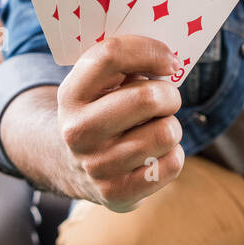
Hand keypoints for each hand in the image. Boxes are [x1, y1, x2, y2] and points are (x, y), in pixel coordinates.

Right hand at [57, 35, 185, 211]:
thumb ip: (125, 65)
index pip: (110, 55)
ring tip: (154, 130)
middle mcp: (78, 131)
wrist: (72, 166)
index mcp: (71, 95)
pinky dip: (172, 156)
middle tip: (165, 100)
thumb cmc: (101, 112)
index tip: (169, 61)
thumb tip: (169, 61)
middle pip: (149, 97)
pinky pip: (172, 164)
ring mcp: (96, 166)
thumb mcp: (98, 85)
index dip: (149, 50)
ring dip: (170, 127)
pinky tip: (154, 155)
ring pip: (167, 132)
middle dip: (169, 95)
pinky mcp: (116, 194)